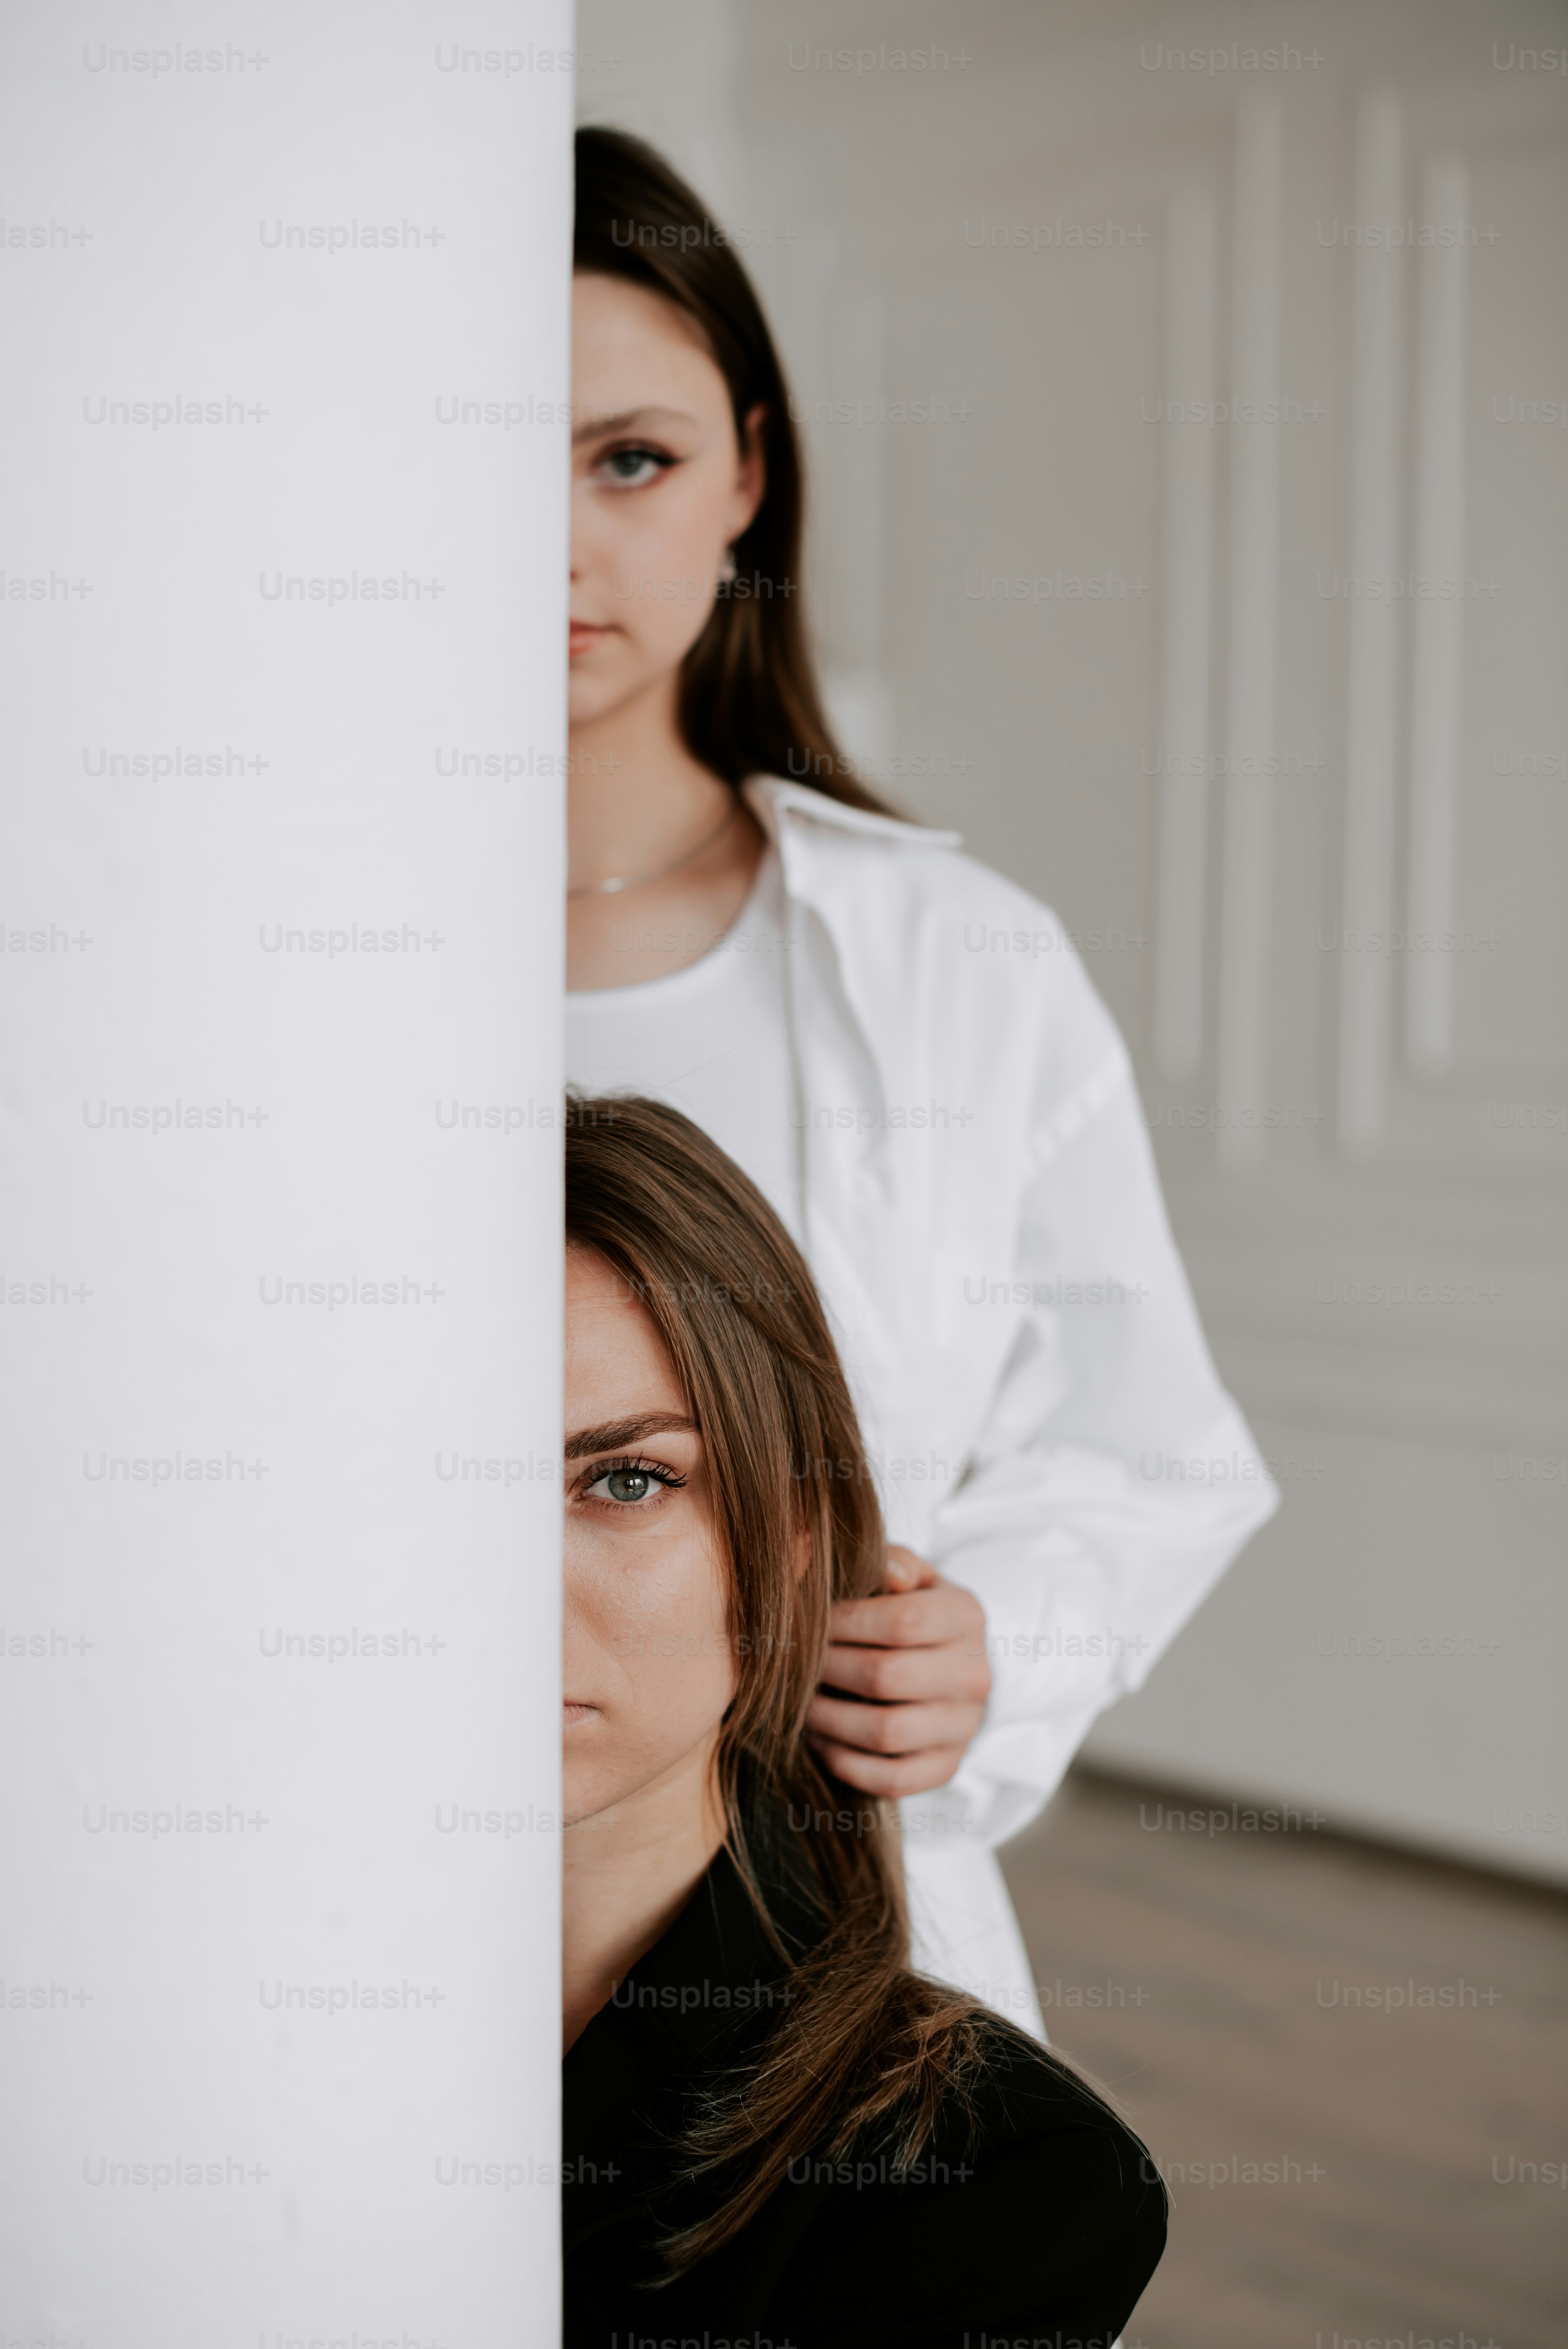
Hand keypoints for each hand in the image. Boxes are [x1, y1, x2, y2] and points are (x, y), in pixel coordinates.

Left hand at [805, 1546, 991, 1797]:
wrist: (951, 1666)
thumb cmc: (913, 1610)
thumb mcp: (911, 1575)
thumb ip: (894, 1562)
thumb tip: (889, 1573)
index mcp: (966, 1618)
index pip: (902, 1621)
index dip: (843, 1622)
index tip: (808, 1621)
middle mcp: (974, 1675)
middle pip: (886, 1677)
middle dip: (826, 1669)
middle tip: (792, 1662)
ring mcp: (963, 1727)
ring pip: (885, 1732)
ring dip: (828, 1719)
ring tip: (800, 1702)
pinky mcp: (945, 1768)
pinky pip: (891, 1779)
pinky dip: (845, 1763)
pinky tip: (820, 1739)